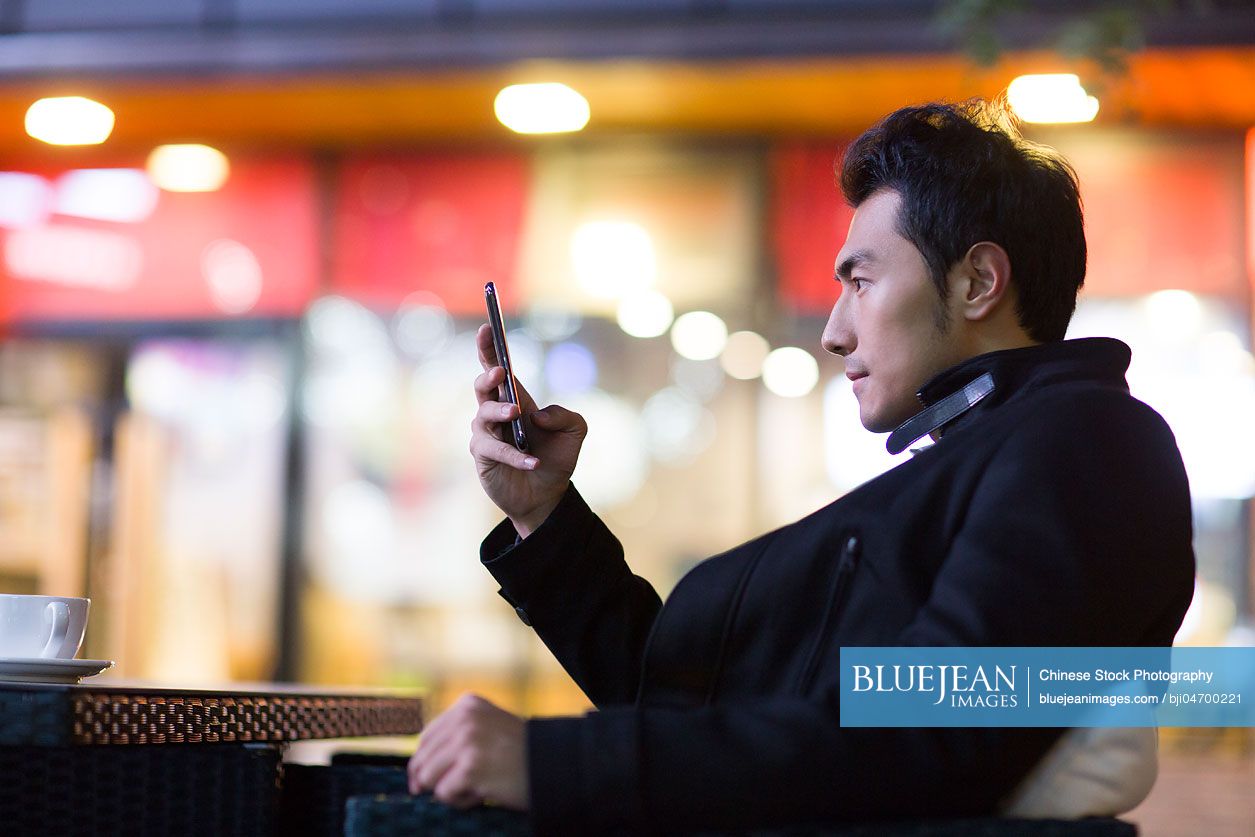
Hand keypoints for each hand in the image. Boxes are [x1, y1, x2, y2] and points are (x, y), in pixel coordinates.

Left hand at [406, 693, 528, 810]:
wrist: (552, 764)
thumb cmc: (520, 753)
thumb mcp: (488, 728)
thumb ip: (457, 736)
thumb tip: (415, 771)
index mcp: (468, 705)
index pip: (427, 737)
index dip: (422, 762)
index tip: (420, 782)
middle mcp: (465, 718)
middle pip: (423, 758)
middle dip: (432, 780)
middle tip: (455, 789)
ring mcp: (467, 740)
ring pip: (428, 777)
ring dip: (448, 790)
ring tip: (475, 787)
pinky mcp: (471, 766)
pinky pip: (443, 793)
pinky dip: (460, 800)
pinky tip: (482, 793)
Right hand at [470, 323, 586, 536]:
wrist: (548, 496)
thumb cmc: (556, 458)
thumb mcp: (575, 432)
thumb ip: (566, 415)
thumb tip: (537, 415)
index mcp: (515, 399)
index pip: (496, 367)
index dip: (489, 348)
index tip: (486, 328)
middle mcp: (495, 413)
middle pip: (482, 386)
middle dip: (488, 376)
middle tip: (502, 372)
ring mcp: (486, 435)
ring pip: (483, 416)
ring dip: (500, 412)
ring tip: (518, 415)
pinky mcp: (484, 458)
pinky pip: (495, 451)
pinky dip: (515, 456)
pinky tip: (534, 462)